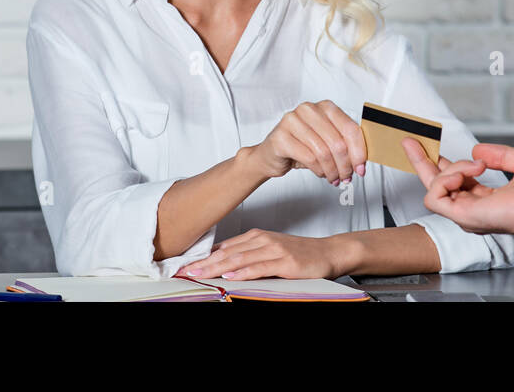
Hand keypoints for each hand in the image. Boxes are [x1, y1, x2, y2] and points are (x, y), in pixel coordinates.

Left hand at [173, 230, 343, 280]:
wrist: (329, 252)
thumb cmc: (300, 253)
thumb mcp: (270, 250)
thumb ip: (248, 254)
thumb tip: (222, 262)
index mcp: (257, 236)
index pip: (224, 247)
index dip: (203, 257)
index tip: (185, 265)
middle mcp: (263, 240)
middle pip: (228, 253)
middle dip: (204, 263)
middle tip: (184, 271)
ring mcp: (274, 250)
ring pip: (240, 259)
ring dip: (217, 267)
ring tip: (199, 274)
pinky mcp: (285, 262)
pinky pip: (260, 268)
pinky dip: (244, 272)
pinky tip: (230, 276)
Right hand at [251, 100, 366, 186]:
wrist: (271, 155)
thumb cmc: (302, 148)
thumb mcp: (327, 143)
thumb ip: (345, 145)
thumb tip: (362, 162)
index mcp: (325, 107)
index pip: (350, 129)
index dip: (359, 152)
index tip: (361, 169)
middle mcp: (309, 109)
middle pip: (338, 143)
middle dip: (345, 165)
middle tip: (346, 178)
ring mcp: (292, 121)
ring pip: (324, 152)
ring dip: (332, 171)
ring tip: (333, 178)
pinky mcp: (280, 137)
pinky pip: (309, 158)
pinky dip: (319, 171)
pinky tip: (321, 173)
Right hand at [401, 138, 513, 239]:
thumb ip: (501, 155)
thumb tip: (479, 150)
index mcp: (486, 199)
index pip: (454, 182)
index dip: (441, 163)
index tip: (429, 146)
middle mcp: (472, 209)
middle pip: (435, 185)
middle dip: (421, 161)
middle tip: (410, 142)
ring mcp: (466, 214)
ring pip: (434, 187)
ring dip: (452, 167)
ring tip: (477, 164)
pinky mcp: (462, 216)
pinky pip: (434, 195)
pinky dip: (446, 178)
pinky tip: (469, 171)